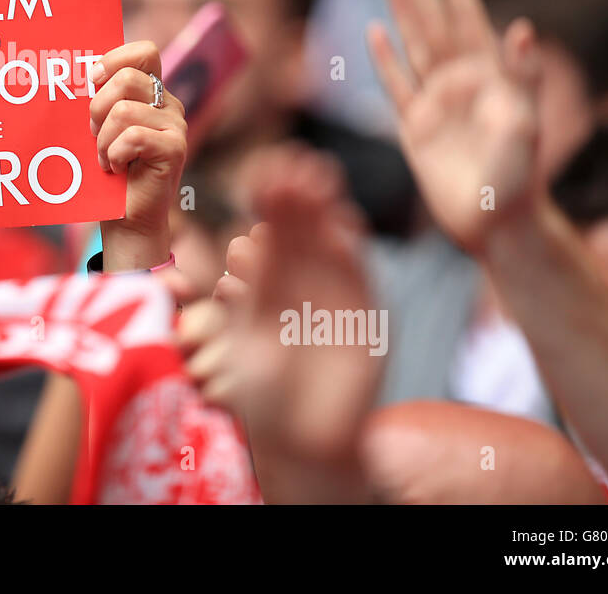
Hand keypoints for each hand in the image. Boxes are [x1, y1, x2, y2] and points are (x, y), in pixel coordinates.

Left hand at [91, 41, 186, 273]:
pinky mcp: (176, 148)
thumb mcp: (98, 127)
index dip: (115, 59)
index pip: (144, 52)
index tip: (92, 80)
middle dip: (97, 109)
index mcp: (151, 92)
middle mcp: (168, 103)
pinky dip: (115, 154)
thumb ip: (97, 99)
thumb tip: (76, 75)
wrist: (125, 217)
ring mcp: (176, 125)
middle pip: (126, 79)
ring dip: (103, 140)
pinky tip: (117, 168)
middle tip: (95, 136)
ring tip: (106, 158)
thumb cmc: (107, 171)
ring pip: (124, 111)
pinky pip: (134, 137)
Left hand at [177, 146, 379, 490]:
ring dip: (326, 216)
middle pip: (303, 231)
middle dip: (297, 199)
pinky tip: (342, 230)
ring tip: (317, 181)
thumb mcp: (247, 339)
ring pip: (332, 246)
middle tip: (291, 164)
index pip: (271, 233)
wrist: (303, 443)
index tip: (262, 170)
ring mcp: (336, 296)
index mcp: (270, 284)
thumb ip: (250, 295)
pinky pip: (359, 280)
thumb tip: (242, 242)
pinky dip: (351, 257)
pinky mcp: (365, 317)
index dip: (269, 204)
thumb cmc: (262, 396)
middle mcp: (304, 283)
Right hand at [367, 0, 541, 254]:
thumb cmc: (520, 176)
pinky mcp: (415, 129)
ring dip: (402, 12)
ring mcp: (436, 103)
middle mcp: (461, 82)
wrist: (495, 223)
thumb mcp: (526, 124)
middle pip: (433, 23)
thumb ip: (522, 76)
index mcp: (489, 75)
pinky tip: (376, 32)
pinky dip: (385, 60)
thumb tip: (522, 28)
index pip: (468, 18)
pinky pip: (396, 87)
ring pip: (413, 46)